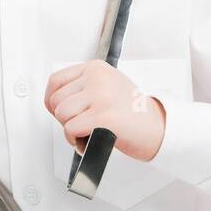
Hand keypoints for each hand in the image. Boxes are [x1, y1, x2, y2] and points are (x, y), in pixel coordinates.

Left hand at [44, 59, 166, 161]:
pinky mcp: (103, 116)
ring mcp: (101, 95)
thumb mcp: (107, 87)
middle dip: (64, 119)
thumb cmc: (133, 113)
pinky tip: (90, 142)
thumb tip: (53, 101)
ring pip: (62, 115)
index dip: (52, 101)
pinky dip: (76, 141)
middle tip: (82, 125)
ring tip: (88, 133)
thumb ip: (82, 88)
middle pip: (56, 100)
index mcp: (96, 68)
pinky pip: (71, 129)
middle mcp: (97, 78)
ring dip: (71, 130)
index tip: (60, 112)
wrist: (159, 128)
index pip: (56, 81)